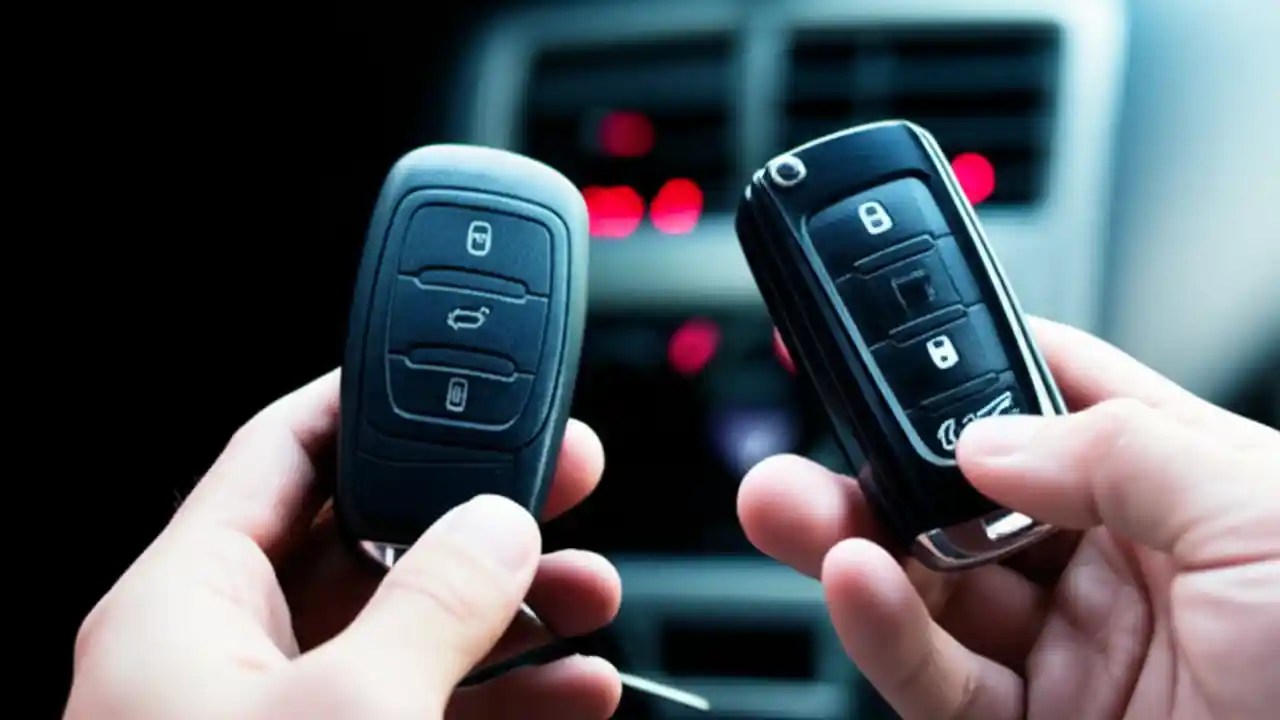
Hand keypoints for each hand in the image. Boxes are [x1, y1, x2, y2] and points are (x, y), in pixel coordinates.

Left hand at [64, 369, 621, 719]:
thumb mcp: (350, 713)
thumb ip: (433, 602)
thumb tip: (496, 523)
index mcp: (186, 609)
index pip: (282, 454)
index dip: (371, 404)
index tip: (462, 385)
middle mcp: (228, 661)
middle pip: (368, 542)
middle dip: (476, 517)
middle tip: (563, 486)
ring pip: (412, 634)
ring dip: (512, 615)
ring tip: (595, 598)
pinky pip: (429, 715)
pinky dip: (508, 703)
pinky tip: (577, 694)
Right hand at [739, 317, 1279, 718]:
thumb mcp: (1268, 512)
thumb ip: (1118, 450)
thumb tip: (984, 440)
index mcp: (1183, 485)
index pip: (1049, 397)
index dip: (959, 359)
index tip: (873, 329)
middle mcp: (1119, 565)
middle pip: (964, 493)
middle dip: (879, 460)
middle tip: (813, 433)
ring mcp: (1073, 656)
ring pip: (930, 585)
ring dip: (850, 541)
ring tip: (787, 506)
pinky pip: (936, 681)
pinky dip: (883, 631)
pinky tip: (853, 582)